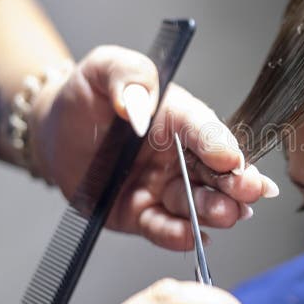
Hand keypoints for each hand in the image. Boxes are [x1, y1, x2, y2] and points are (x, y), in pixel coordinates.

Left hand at [28, 45, 277, 248]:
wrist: (55, 132)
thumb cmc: (87, 96)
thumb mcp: (104, 68)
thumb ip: (127, 73)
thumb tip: (137, 106)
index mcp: (180, 118)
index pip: (206, 130)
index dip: (220, 145)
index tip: (231, 159)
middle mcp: (180, 156)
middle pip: (216, 172)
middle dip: (237, 183)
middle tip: (248, 191)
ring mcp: (163, 187)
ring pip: (197, 203)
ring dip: (214, 210)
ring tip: (226, 214)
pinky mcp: (142, 214)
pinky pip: (162, 228)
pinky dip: (179, 235)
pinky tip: (194, 236)